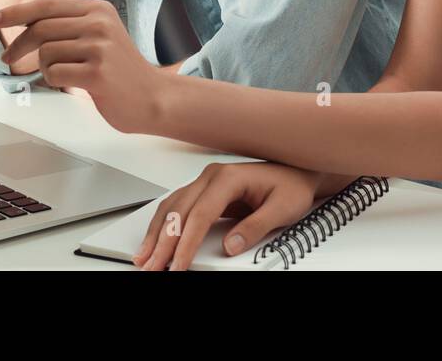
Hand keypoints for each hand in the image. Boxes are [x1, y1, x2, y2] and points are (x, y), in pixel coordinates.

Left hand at [0, 0, 159, 131]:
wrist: (151, 97)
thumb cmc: (119, 70)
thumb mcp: (98, 36)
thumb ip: (66, 26)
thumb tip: (20, 22)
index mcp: (98, 9)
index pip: (47, 5)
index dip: (16, 12)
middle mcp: (100, 23)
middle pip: (40, 28)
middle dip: (18, 46)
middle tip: (8, 59)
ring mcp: (100, 47)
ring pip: (45, 53)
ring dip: (45, 68)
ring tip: (64, 75)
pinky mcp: (97, 73)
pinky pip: (54, 74)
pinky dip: (54, 81)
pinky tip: (73, 84)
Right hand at [135, 162, 326, 270]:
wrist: (296, 173)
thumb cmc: (291, 186)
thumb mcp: (282, 209)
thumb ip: (256, 227)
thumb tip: (231, 246)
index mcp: (229, 177)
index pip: (200, 214)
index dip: (186, 243)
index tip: (178, 264)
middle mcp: (212, 176)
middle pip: (180, 211)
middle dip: (163, 243)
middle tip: (152, 267)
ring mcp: (206, 182)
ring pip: (172, 207)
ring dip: (157, 234)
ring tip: (144, 258)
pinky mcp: (205, 191)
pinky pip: (177, 207)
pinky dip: (164, 225)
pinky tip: (155, 240)